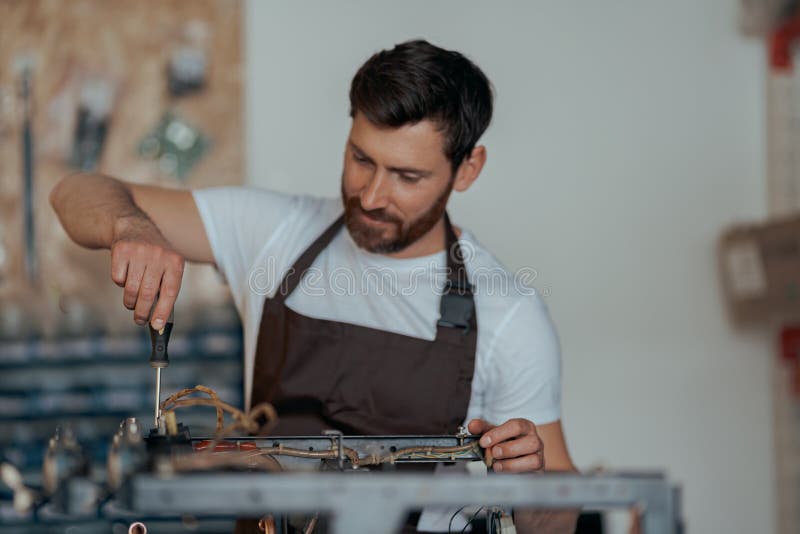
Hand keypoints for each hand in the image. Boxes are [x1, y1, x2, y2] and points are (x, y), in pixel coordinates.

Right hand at [110, 214, 184, 328]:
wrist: (135, 228)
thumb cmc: (154, 257)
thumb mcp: (167, 267)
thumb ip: (164, 290)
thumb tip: (158, 321)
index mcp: (175, 262)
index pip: (170, 292)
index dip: (163, 311)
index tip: (156, 326)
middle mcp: (159, 255)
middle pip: (148, 293)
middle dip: (142, 312)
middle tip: (139, 320)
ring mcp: (140, 251)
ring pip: (131, 288)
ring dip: (130, 301)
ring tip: (132, 302)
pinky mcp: (121, 250)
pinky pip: (118, 278)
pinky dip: (120, 282)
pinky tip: (126, 274)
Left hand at [468, 418, 543, 472]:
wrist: (517, 457)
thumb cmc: (506, 443)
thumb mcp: (494, 434)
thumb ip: (483, 429)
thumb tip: (472, 425)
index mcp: (525, 427)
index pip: (516, 426)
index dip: (499, 434)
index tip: (484, 442)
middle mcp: (535, 440)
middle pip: (530, 442)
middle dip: (508, 449)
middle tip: (493, 453)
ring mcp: (539, 456)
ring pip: (534, 459)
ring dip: (512, 464)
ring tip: (496, 465)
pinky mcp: (539, 471)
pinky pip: (533, 473)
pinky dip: (517, 473)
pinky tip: (504, 472)